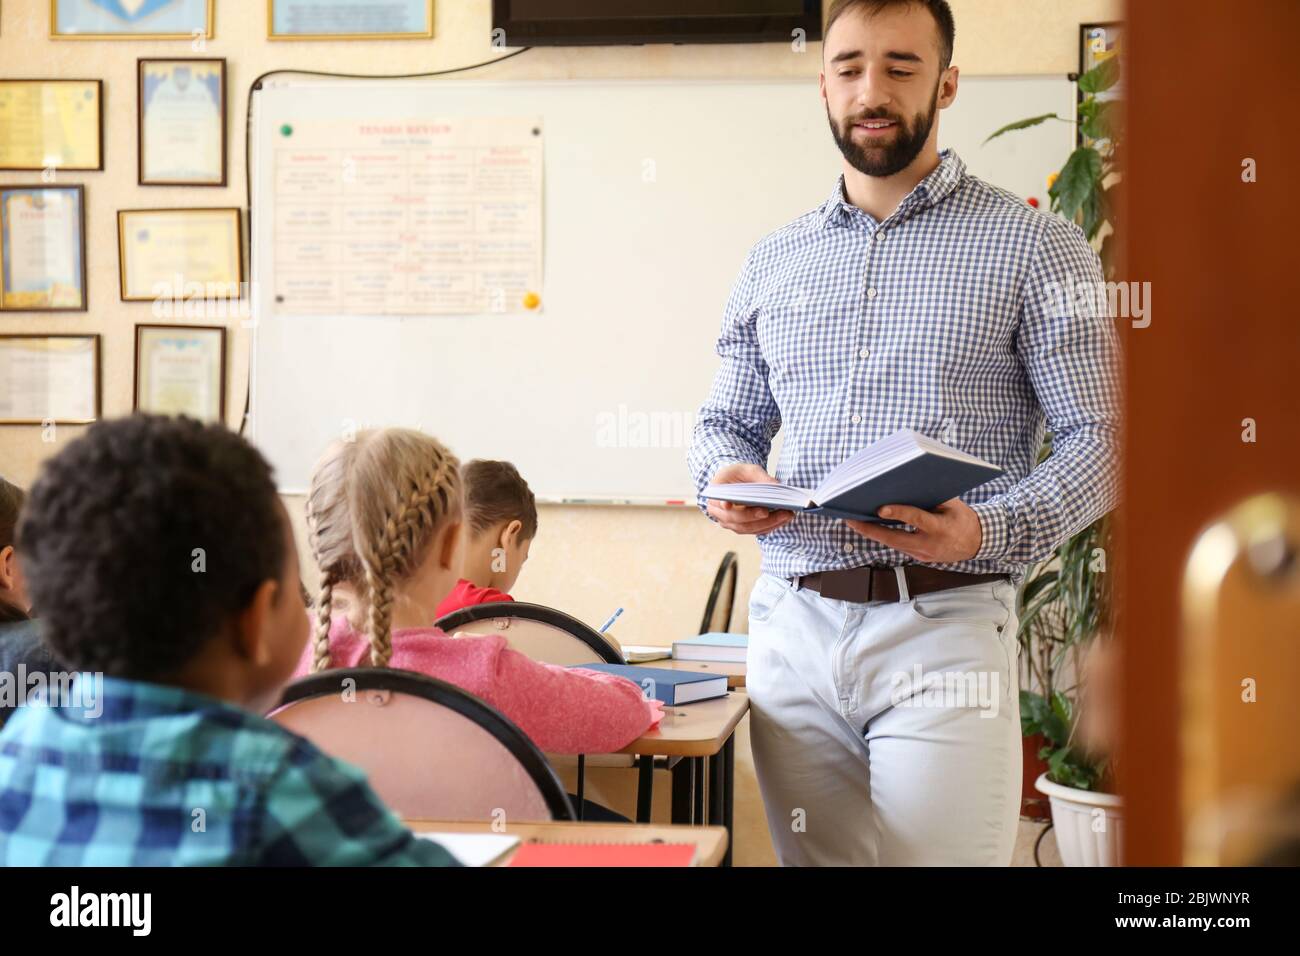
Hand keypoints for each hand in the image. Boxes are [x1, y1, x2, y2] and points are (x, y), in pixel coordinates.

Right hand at [705, 462, 794, 535]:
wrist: (736, 482)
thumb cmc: (739, 475)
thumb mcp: (748, 469)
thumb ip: (760, 477)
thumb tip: (776, 486)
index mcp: (715, 495)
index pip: (718, 503)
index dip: (724, 506)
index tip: (728, 505)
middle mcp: (719, 512)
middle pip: (736, 519)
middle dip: (755, 517)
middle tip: (772, 512)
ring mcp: (729, 522)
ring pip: (747, 528)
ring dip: (768, 524)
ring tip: (786, 515)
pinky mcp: (741, 527)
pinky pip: (755, 530)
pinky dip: (769, 526)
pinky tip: (783, 519)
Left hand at [845, 498, 982, 562]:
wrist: (976, 543)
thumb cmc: (963, 519)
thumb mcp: (953, 505)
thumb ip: (931, 498)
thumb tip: (905, 487)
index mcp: (940, 529)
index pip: (916, 519)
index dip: (898, 514)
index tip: (880, 509)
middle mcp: (929, 545)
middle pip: (894, 539)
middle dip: (870, 529)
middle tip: (850, 519)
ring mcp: (922, 554)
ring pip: (892, 544)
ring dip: (872, 533)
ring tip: (853, 520)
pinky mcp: (918, 557)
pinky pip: (898, 546)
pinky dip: (884, 536)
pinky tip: (870, 527)